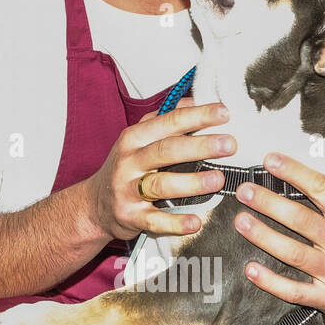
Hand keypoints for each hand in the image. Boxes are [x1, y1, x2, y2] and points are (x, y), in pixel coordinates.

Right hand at [86, 98, 234, 240]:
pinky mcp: (131, 217)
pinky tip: (196, 222)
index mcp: (134, 138)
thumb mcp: (138, 139)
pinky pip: (155, 221)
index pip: (168, 122)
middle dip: (200, 146)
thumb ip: (164, 120)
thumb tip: (194, 101)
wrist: (95, 205)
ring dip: (191, 183)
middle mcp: (129, 162)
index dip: (197, 116)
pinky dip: (176, 223)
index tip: (224, 113)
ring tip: (218, 180)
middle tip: (229, 145)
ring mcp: (128, 190)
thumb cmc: (124, 169)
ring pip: (161, 184)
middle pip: (166, 150)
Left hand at [233, 150, 324, 323]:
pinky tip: (250, 269)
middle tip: (245, 190)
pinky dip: (271, 282)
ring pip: (295, 254)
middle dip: (270, 204)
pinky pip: (295, 292)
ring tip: (241, 222)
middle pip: (303, 221)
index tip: (271, 161)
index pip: (322, 190)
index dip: (295, 173)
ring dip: (265, 238)